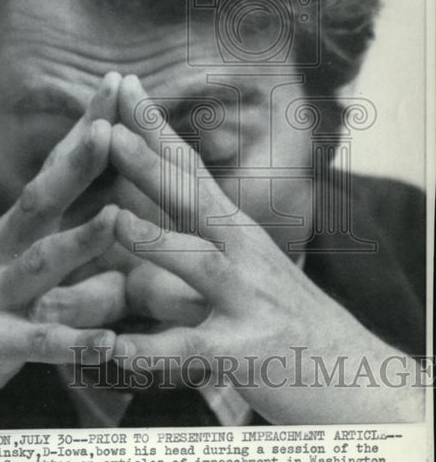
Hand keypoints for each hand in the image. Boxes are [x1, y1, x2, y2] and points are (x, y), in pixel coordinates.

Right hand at [0, 74, 121, 429]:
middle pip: (42, 199)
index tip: (118, 84)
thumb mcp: (21, 274)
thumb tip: (126, 222)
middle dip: (78, 161)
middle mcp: (3, 254)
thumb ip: (71, 251)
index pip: (55, 170)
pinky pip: (36, 344)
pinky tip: (107, 342)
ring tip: (116, 218)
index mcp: (16, 233)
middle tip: (111, 125)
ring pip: (39, 265)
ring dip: (78, 240)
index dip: (85, 128)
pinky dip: (72, 343)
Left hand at [108, 76, 423, 423]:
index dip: (156, 128)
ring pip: (199, 263)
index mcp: (236, 230)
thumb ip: (194, 241)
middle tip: (108, 129)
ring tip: (113, 221)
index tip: (123, 88)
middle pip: (194, 199)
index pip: (190, 167)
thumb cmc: (282, 317)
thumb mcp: (243, 267)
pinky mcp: (246, 350)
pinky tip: (118, 350)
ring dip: (156, 241)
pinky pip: (194, 349)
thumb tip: (136, 223)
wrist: (354, 373)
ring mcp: (247, 299)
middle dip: (151, 162)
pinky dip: (153, 351)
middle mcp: (244, 254)